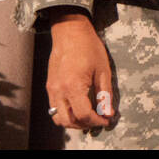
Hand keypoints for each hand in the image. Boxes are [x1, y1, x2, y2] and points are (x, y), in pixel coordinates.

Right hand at [46, 12, 114, 128]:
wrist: (70, 32)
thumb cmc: (89, 47)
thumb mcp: (103, 70)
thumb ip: (105, 94)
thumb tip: (108, 113)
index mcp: (73, 86)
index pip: (83, 115)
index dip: (96, 122)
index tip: (106, 121)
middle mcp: (59, 91)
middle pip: (68, 121)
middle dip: (84, 125)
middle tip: (98, 121)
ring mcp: (52, 89)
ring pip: (58, 118)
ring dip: (73, 122)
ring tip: (88, 117)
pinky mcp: (49, 86)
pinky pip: (54, 108)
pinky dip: (65, 114)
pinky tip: (78, 108)